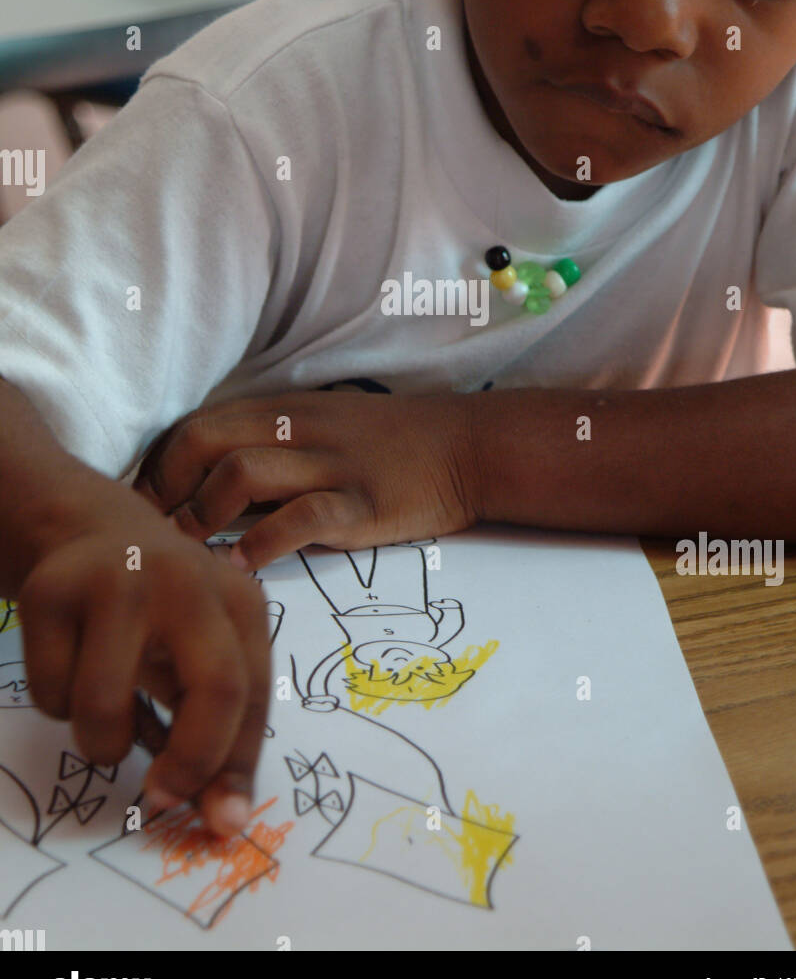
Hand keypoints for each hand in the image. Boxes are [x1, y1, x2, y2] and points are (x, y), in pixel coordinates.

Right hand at [18, 480, 270, 836]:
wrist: (85, 529)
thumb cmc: (160, 613)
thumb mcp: (203, 656)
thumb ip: (219, 734)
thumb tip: (223, 820)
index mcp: (238, 600)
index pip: (249, 692)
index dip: (234, 766)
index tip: (219, 822)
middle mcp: (187, 579)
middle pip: (214, 688)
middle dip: (189, 763)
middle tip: (160, 798)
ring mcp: (116, 580)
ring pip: (104, 709)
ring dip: (102, 742)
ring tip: (106, 715)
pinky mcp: (50, 591)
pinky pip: (50, 694)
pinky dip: (58, 706)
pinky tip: (72, 667)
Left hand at [133, 390, 482, 564]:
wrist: (469, 447)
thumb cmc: (393, 444)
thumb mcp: (326, 431)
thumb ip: (274, 452)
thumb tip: (209, 490)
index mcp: (287, 409)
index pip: (199, 423)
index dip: (159, 463)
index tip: (143, 503)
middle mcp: (301, 430)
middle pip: (206, 440)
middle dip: (165, 486)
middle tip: (153, 530)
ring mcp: (331, 467)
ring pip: (243, 472)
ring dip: (203, 514)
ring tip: (191, 548)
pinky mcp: (362, 505)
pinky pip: (299, 519)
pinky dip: (260, 546)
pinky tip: (241, 568)